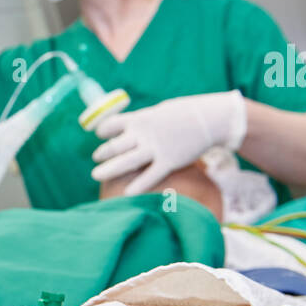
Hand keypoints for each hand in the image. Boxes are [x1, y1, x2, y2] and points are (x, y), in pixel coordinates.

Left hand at [91, 90, 246, 195]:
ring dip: (110, 169)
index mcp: (141, 118)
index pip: (112, 123)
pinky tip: (128, 193)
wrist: (210, 118)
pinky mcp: (169, 161)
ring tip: (95, 175)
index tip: (100, 135)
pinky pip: (151, 175)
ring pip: (127, 161)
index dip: (104, 130)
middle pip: (116, 145)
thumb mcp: (160, 112)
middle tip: (95, 159)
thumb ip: (144, 122)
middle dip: (103, 153)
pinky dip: (139, 185)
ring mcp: (156, 148)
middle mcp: (145, 134)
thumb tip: (130, 128)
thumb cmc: (185, 114)